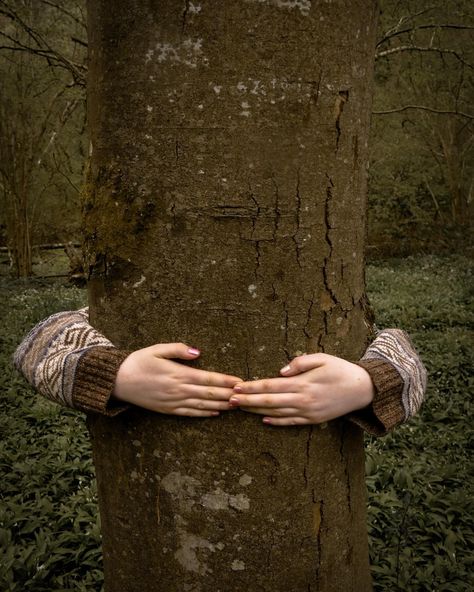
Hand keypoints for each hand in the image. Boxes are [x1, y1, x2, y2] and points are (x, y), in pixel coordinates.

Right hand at [113, 343, 240, 416]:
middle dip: (229, 395)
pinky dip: (204, 413)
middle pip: (209, 393)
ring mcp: (173, 402)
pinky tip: (215, 413)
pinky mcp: (167, 410)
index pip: (208, 378)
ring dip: (221, 405)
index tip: (240, 381)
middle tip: (245, 396)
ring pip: (202, 405)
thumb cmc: (138, 361)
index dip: (226, 380)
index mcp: (178, 373)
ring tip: (236, 405)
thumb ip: (178, 349)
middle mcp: (178, 389)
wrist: (117, 381)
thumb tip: (197, 352)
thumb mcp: (156, 349)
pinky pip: (189, 413)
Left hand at [229, 353, 374, 425]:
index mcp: (303, 384)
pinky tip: (263, 420)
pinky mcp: (313, 420)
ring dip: (256, 411)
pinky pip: (290, 422)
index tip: (237, 387)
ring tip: (240, 408)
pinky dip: (276, 422)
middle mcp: (303, 400)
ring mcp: (308, 412)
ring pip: (276, 413)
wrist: (363, 389)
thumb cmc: (340, 369)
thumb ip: (300, 363)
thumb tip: (280, 371)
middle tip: (230, 400)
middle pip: (269, 401)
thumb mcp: (322, 358)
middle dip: (247, 401)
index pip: (271, 386)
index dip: (252, 387)